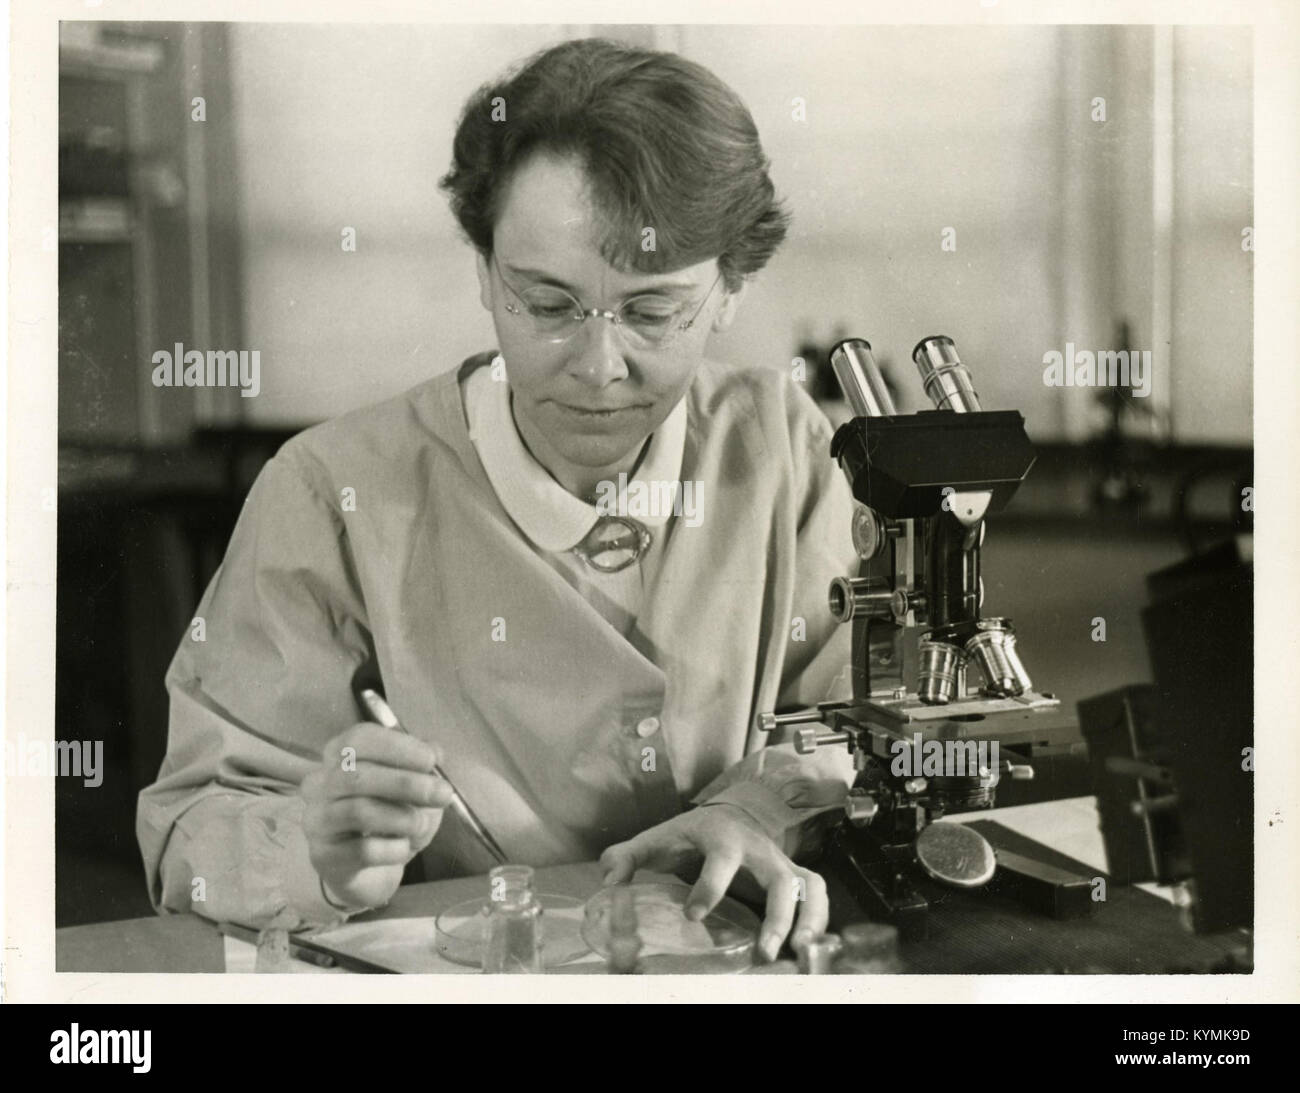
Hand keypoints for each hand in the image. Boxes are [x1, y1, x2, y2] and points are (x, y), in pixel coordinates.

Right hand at [301, 721, 454, 911]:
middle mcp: (319, 785)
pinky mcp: (323, 856)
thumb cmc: (392, 815)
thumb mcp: (413, 785)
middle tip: (443, 793)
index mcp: (339, 756)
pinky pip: (362, 850)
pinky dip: (393, 848)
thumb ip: (421, 765)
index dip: (397, 747)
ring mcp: (317, 821)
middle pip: (356, 776)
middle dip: (406, 783)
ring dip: (402, 817)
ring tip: (421, 824)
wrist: (373, 867)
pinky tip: (405, 847)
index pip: (358, 740)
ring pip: (358, 812)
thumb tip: (433, 751)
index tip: (432, 759)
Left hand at [598, 804, 828, 962]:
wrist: (729, 814)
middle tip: (766, 951)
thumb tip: (609, 882)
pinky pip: (818, 892)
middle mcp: (758, 848)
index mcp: (721, 835)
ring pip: (808, 885)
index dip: (710, 886)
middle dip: (778, 914)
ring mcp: (781, 861)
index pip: (721, 858)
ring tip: (801, 953)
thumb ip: (627, 857)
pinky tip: (810, 947)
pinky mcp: (794, 875)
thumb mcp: (657, 839)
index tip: (693, 914)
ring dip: (809, 919)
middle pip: (779, 876)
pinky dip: (820, 918)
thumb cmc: (691, 834)